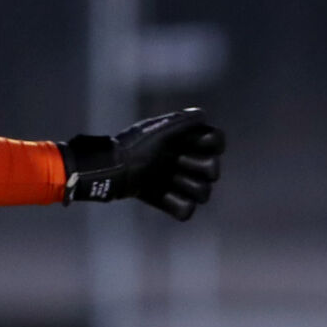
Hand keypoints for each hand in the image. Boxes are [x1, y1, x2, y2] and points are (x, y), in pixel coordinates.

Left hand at [62, 109, 225, 220]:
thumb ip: (181, 122)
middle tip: (172, 160)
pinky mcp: (170, 202)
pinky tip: (158, 193)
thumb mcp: (156, 131)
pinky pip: (187, 211)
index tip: (188, 142)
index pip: (216, 141)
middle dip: (195, 166)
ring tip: (165, 178)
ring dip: (186, 186)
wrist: (110, 169)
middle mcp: (188, 162)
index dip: (209, 144)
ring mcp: (180, 184)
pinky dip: (176, 205)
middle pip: (213, 170)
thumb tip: (203, 115)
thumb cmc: (132, 146)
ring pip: (203, 193)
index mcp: (187, 141)